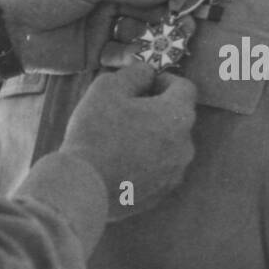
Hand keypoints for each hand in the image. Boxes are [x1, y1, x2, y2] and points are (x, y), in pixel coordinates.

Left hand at [0, 0, 175, 73]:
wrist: (10, 31)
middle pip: (152, 6)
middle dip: (169, 16)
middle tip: (188, 26)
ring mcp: (107, 25)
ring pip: (142, 32)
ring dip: (153, 38)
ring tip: (166, 44)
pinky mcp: (100, 53)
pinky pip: (125, 55)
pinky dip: (130, 57)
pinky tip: (131, 58)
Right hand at [60, 63, 195, 220]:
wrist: (84, 186)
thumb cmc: (96, 131)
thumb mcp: (108, 87)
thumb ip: (135, 74)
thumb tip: (147, 73)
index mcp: (177, 115)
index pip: (185, 87)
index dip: (164, 80)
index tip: (143, 84)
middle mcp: (185, 146)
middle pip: (177, 117)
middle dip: (157, 110)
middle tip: (126, 110)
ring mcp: (175, 174)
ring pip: (169, 145)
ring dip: (152, 137)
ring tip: (120, 139)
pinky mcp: (161, 195)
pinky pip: (159, 169)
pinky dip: (146, 162)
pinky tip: (120, 162)